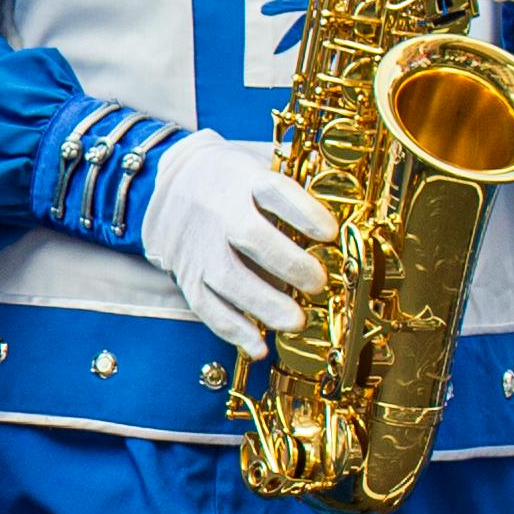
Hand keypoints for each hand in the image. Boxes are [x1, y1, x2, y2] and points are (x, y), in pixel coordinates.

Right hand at [140, 129, 332, 356]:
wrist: (169, 189)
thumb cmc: (232, 184)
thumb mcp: (258, 167)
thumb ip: (294, 188)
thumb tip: (345, 211)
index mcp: (244, 181)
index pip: (274, 191)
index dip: (304, 213)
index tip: (330, 233)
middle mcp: (220, 213)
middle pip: (250, 236)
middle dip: (287, 263)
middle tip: (317, 283)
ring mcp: (202, 247)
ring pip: (229, 278)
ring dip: (264, 304)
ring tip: (296, 321)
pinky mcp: (189, 276)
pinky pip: (207, 306)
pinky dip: (233, 329)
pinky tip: (259, 347)